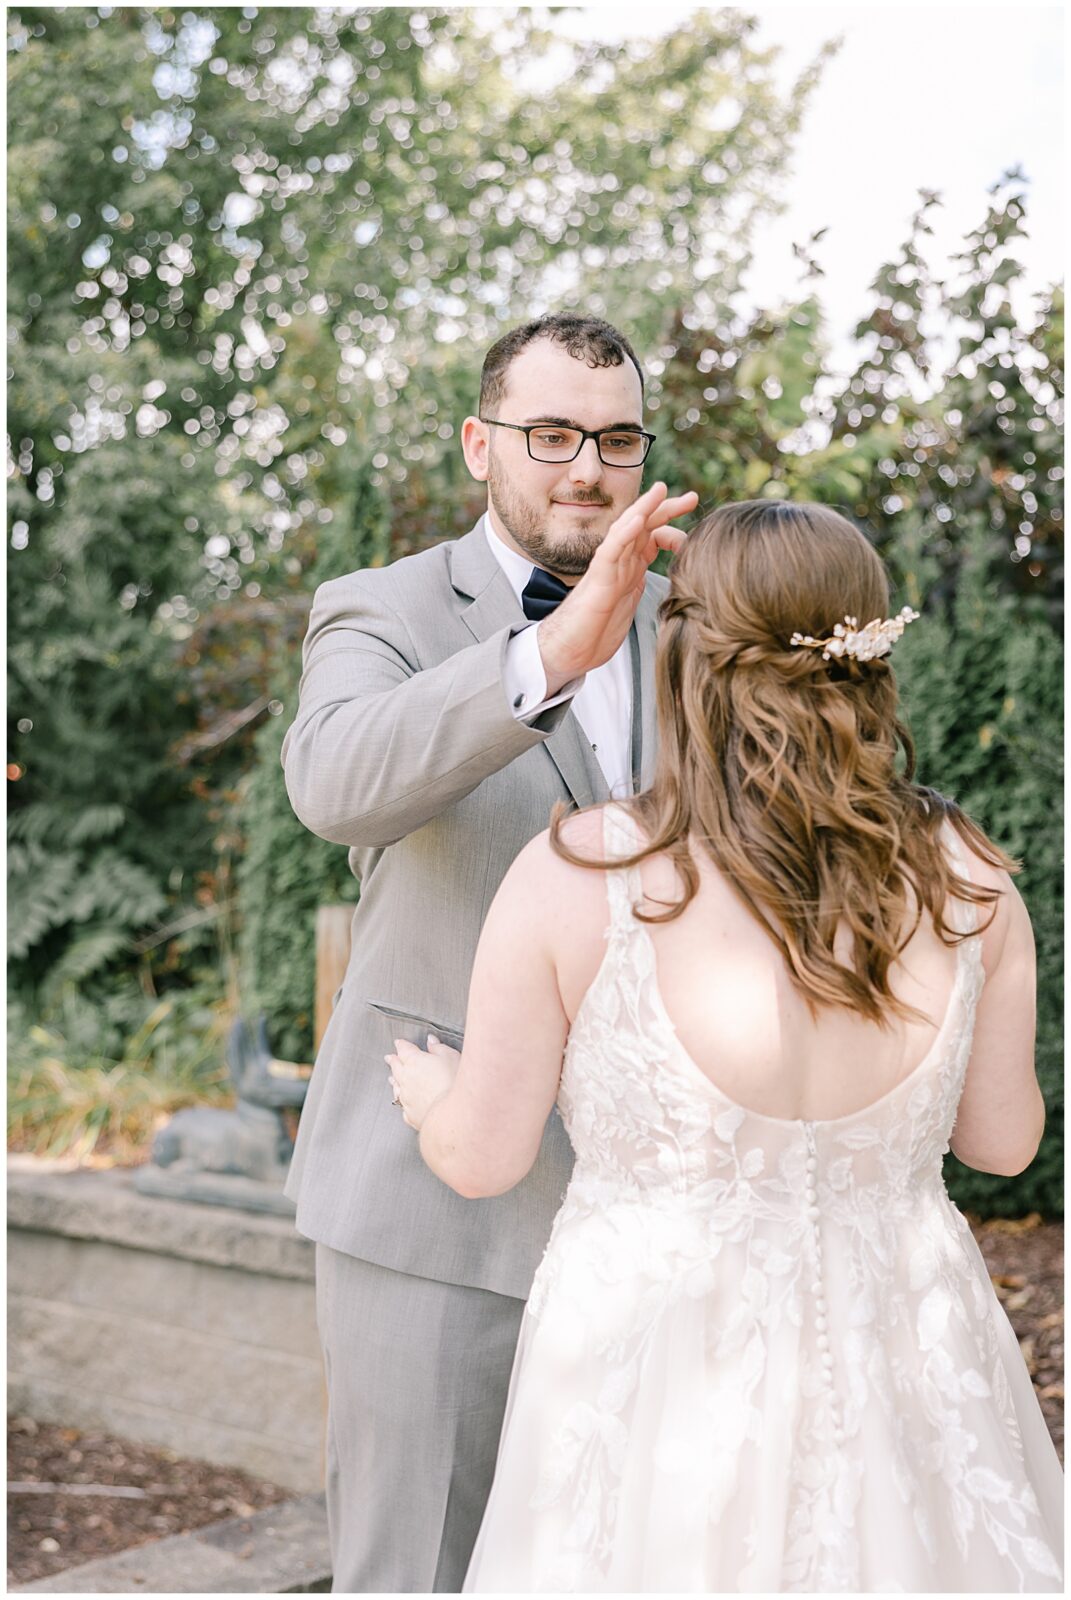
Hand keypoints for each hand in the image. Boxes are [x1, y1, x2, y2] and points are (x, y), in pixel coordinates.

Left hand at [386, 1034, 460, 1131]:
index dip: (401, 1045)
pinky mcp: (410, 1114)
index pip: (404, 1049)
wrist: (452, 1112)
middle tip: (389, 1057)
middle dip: (393, 1061)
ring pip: (396, 1087)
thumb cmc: (453, 1082)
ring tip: (391, 1078)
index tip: (398, 1043)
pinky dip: (402, 1101)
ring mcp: (406, 1098)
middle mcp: (406, 1079)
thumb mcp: (450, 1057)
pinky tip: (403, 1102)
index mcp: (414, 1061)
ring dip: (394, 1081)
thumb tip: (431, 1041)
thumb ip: (438, 1048)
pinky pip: (402, 1106)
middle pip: (396, 1067)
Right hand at [537, 481, 696, 692]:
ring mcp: (608, 568)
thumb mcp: (630, 607)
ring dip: (644, 508)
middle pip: (644, 526)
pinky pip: (611, 550)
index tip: (700, 532)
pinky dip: (625, 533)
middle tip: (692, 498)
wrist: (569, 651)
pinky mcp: (598, 579)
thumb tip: (670, 588)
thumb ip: (644, 590)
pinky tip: (638, 520)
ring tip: (661, 490)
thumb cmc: (596, 633)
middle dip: (667, 509)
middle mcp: (620, 563)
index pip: (653, 539)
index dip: (675, 531)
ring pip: (626, 530)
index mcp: (630, 568)